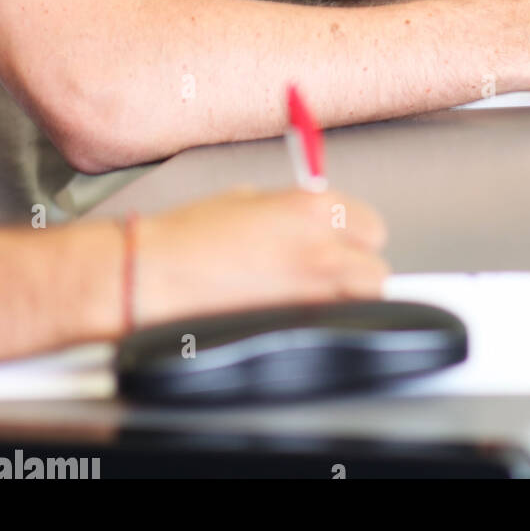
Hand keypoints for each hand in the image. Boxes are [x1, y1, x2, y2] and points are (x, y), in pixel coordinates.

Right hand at [135, 188, 387, 326]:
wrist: (153, 277)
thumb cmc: (188, 238)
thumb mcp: (250, 200)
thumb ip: (293, 209)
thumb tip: (313, 222)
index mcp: (313, 209)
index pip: (371, 226)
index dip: (354, 235)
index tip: (341, 240)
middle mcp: (323, 250)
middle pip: (376, 268)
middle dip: (356, 270)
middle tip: (329, 271)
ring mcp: (313, 293)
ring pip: (361, 302)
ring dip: (345, 299)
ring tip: (311, 296)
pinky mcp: (298, 330)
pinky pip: (333, 326)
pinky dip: (322, 322)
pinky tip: (294, 316)